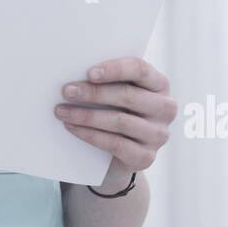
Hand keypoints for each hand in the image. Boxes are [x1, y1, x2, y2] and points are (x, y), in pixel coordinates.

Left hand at [55, 57, 176, 187]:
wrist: (122, 152)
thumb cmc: (117, 109)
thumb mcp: (118, 91)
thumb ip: (107, 80)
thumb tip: (74, 72)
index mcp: (159, 84)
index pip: (140, 69)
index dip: (114, 69)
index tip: (89, 73)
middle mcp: (165, 108)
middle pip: (128, 95)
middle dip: (93, 93)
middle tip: (67, 91)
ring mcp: (158, 134)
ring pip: (119, 121)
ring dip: (86, 115)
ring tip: (62, 111)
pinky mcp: (146, 157)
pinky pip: (115, 144)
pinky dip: (90, 135)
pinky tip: (73, 127)